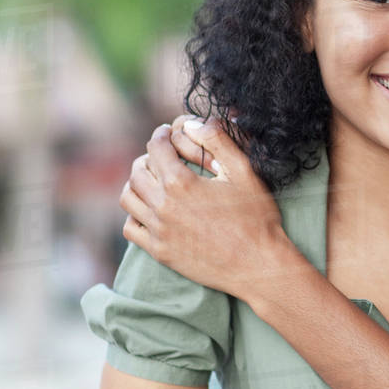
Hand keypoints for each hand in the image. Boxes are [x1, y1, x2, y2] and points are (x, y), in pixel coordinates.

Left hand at [119, 115, 292, 296]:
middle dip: (148, 157)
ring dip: (137, 184)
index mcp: (181, 183)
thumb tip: (194, 123)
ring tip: (152, 181)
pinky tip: (150, 210)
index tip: (166, 132)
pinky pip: (131, 227)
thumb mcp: (245, 173)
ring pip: (129, 197)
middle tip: (160, 156)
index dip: (161, 135)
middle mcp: (163, 205)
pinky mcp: (160, 251)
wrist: (259, 264)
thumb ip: (219, 142)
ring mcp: (159, 230)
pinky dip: (135, 214)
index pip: (156, 148)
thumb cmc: (257, 218)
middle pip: (137, 171)